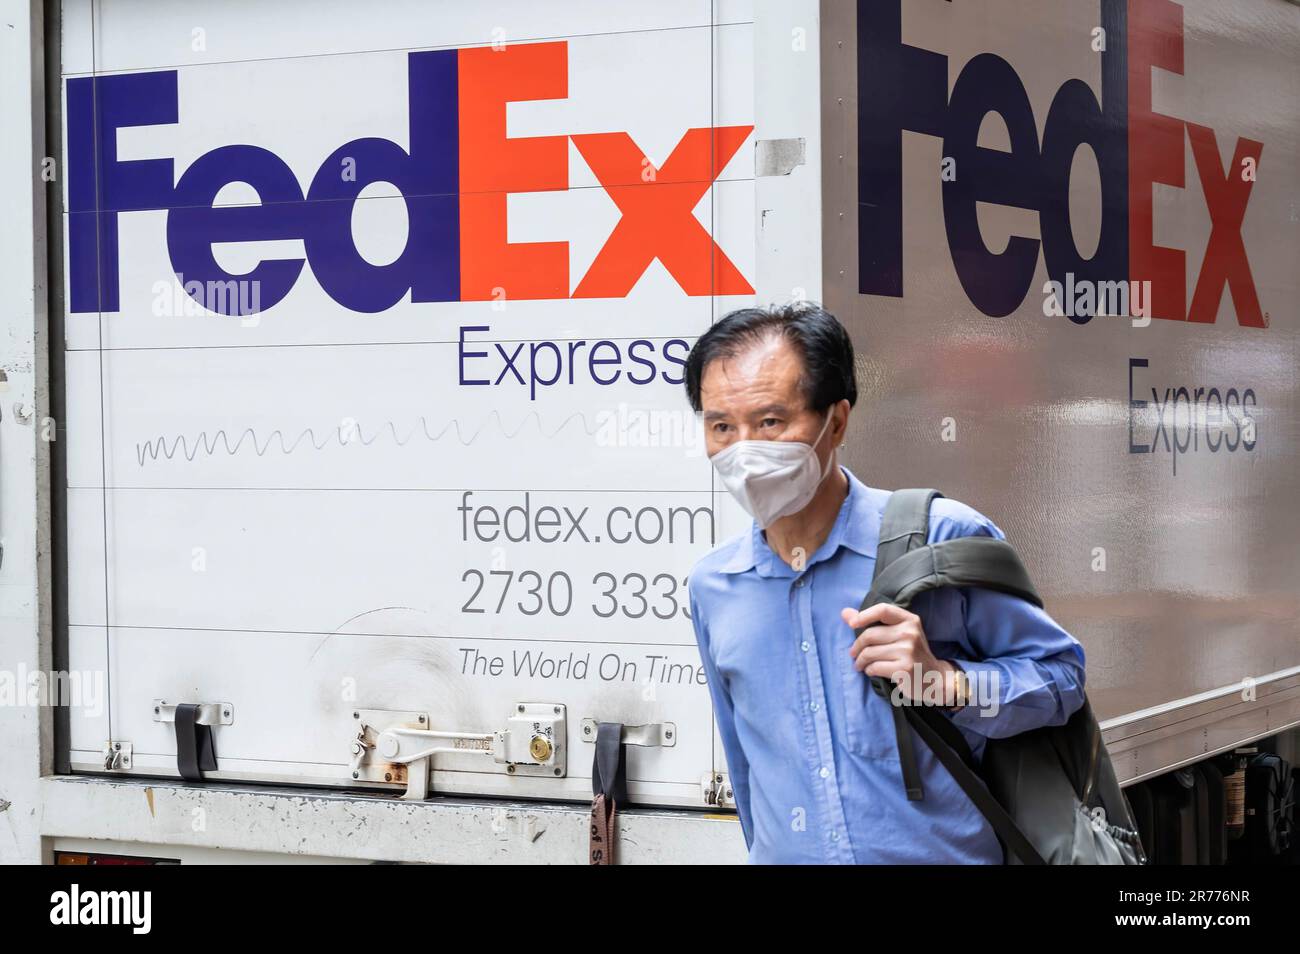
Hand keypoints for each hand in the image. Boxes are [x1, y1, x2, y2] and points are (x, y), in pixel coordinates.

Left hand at [840, 604, 956, 702]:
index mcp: (910, 620)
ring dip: (860, 661)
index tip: (852, 624)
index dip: (864, 615)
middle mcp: (910, 633)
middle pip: (870, 635)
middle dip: (856, 647)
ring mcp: (908, 651)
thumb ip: (872, 622)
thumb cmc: (911, 654)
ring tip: (860, 665)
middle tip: (853, 654)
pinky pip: (875, 667)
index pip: (882, 610)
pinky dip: (868, 670)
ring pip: (870, 653)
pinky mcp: (904, 669)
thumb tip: (844, 613)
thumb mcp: (898, 634)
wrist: (935, 679)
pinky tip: (871, 671)